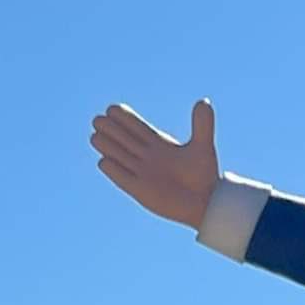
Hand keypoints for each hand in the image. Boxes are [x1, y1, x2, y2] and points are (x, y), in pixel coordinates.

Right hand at [89, 99, 219, 228]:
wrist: (204, 204)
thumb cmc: (205, 176)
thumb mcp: (203, 147)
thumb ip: (202, 125)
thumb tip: (204, 101)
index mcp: (158, 142)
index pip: (132, 123)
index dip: (121, 115)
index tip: (115, 110)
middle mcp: (146, 155)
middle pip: (118, 135)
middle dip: (109, 127)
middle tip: (103, 123)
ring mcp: (140, 171)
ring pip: (113, 152)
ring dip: (105, 144)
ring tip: (99, 138)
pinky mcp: (137, 189)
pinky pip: (116, 174)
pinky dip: (110, 167)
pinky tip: (107, 161)